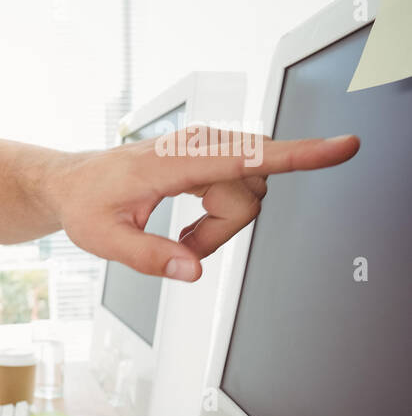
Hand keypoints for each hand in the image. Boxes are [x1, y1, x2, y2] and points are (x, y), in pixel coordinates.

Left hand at [49, 128, 358, 280]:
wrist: (74, 182)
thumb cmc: (86, 204)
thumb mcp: (103, 240)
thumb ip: (147, 257)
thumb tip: (191, 269)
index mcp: (174, 161)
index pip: (248, 157)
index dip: (300, 155)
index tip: (342, 147)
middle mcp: (198, 146)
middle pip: (250, 194)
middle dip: (223, 230)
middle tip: (180, 246)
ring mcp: (207, 147)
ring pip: (248, 196)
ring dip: (220, 225)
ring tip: (179, 235)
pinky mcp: (212, 153)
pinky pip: (240, 190)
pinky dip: (219, 216)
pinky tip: (188, 224)